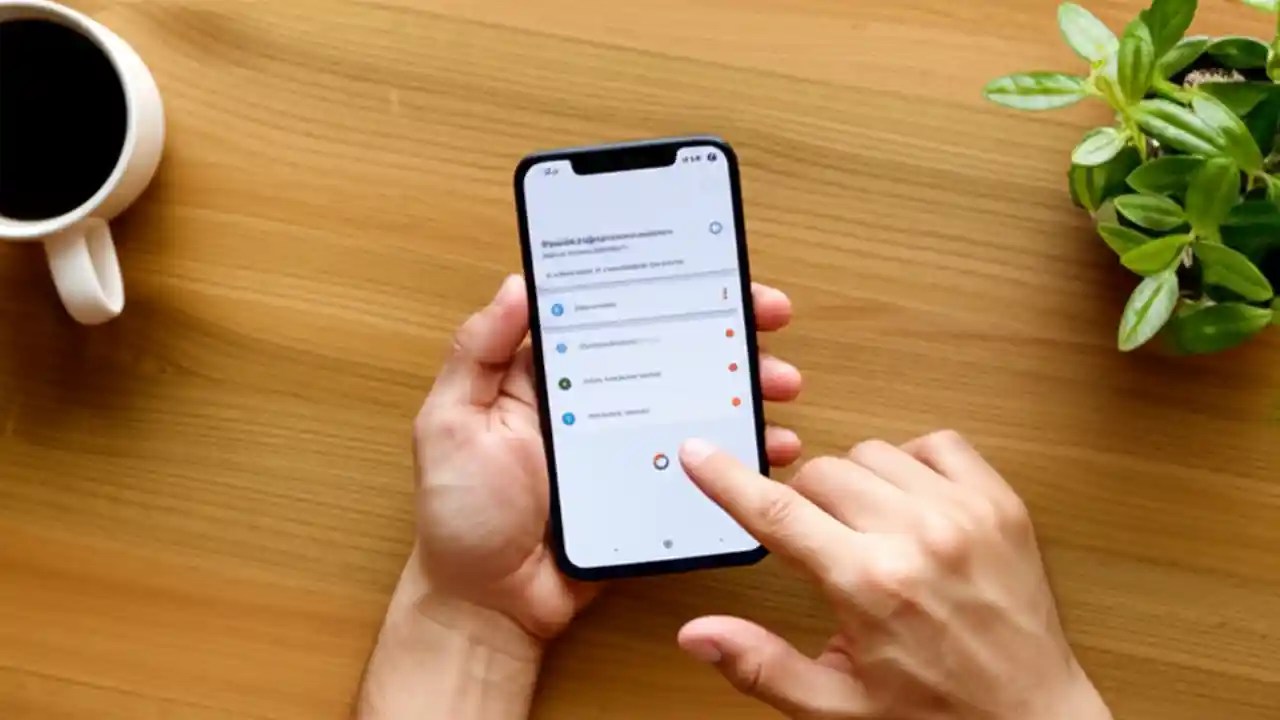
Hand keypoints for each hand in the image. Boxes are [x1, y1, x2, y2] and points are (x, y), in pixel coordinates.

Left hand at [413, 275, 804, 642]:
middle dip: (727, 330)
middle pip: (671, 350)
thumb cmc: (459, 514)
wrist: (488, 607)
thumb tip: (517, 284)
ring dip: (745, 386)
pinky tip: (773, 447)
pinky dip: (742, 452)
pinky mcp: (650, 490)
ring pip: (697, 401)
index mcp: (550, 374)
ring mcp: (628, 446)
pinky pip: (703, 463)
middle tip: (772, 321)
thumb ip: (477, 353)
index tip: (715, 273)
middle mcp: (596, 399)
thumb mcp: (449, 424)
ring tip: (783, 386)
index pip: (616, 312)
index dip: (666, 288)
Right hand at [675, 431, 1111, 719]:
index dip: (729, 479)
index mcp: (870, 586)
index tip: (701, 453)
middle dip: (804, 501)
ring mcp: (964, 514)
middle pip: (821, 473)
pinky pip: (937, 443)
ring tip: (870, 530)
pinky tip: (911, 503)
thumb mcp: (837, 704)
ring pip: (872, 452)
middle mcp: (918, 539)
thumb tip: (699, 635)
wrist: (1034, 719)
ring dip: (857, 482)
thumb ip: (760, 664)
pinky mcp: (1000, 502)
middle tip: (820, 545)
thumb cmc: (938, 713)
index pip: (778, 513)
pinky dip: (913, 462)